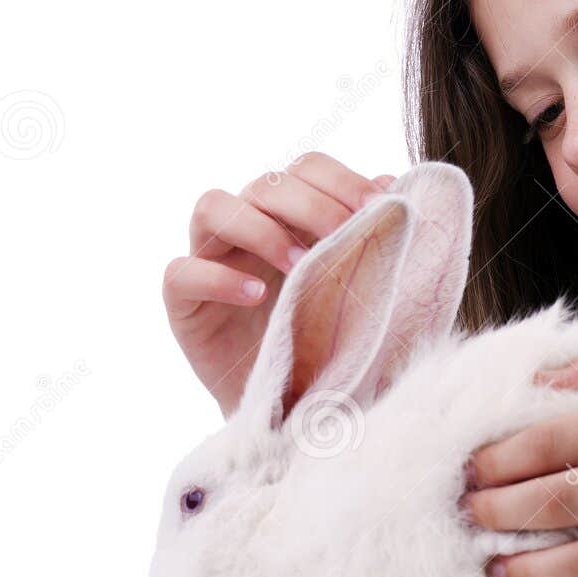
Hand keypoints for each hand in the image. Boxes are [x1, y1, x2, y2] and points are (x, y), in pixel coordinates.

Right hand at [163, 153, 394, 415]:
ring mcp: (210, 258)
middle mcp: (247, 226)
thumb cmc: (328, 340)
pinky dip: (217, 277)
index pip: (307, 168)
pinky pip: (182, 272)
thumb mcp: (356, 288)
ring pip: (213, 207)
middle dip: (311, 204)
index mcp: (291, 215)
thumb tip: (396, 184)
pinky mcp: (182, 301)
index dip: (341, 179)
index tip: (380, 207)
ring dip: (260, 228)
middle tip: (346, 234)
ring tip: (299, 264)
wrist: (294, 407)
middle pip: (266, 183)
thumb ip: (369, 238)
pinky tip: (256, 296)